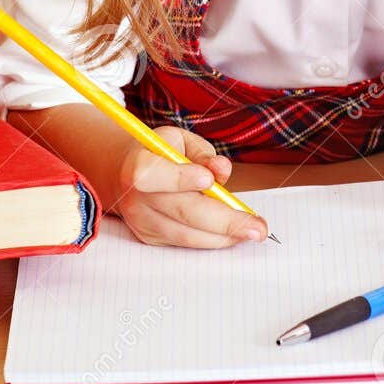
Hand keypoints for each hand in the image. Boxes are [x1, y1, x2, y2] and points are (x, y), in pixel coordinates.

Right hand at [114, 127, 269, 247]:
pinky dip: (212, 239)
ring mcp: (142, 221)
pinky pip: (186, 242)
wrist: (126, 173)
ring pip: (187, 234)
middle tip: (257, 227)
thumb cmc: (160, 153)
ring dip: (224, 236)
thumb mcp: (180, 140)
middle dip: (224, 222)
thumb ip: (202, 153)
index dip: (180, 178)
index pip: (151, 174)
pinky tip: (232, 234)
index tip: (209, 180)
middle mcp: (136, 197)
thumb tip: (221, 169)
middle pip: (180, 211)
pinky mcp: (151, 238)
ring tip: (252, 231)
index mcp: (137, 164)